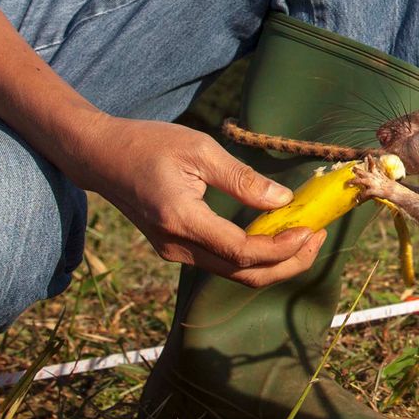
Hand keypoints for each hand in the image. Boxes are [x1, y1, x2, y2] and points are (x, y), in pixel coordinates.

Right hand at [58, 113, 326, 286]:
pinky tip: (273, 235)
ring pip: (234, 274)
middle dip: (287, 264)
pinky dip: (252, 256)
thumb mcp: (199, 149)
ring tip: (304, 238)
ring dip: (273, 263)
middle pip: (243, 275)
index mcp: (182, 220)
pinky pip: (221, 262)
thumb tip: (282, 201)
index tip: (311, 230)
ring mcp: (174, 252)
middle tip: (317, 239)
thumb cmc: (148, 144)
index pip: (242, 252)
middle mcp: (177, 246)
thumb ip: (241, 179)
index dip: (281, 248)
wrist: (100, 156)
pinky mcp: (176, 248)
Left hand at [349, 154, 405, 203]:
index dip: (370, 160)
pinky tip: (357, 199)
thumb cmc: (391, 187)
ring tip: (348, 183)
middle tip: (353, 168)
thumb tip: (380, 175)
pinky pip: (364, 193)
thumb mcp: (386, 180)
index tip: (368, 155)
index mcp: (378, 175)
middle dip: (357, 170)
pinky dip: (360, 197)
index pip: (373, 165)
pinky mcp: (372, 190)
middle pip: (363, 172)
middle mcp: (374, 178)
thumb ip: (381, 177)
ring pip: (360, 181)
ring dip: (354, 181)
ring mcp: (372, 183)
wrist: (395, 192)